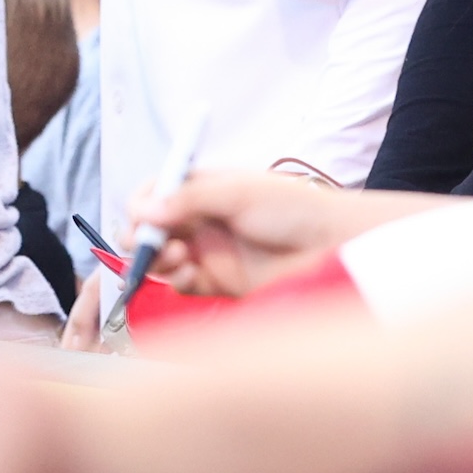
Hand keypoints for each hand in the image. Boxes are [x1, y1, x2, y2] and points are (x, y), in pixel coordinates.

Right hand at [133, 166, 429, 299]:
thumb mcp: (238, 193)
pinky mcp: (219, 283)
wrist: (331, 246)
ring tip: (177, 256)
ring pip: (161, 258)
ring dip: (156, 258)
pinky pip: (182, 285)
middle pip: (151, 227)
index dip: (142, 202)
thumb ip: (189, 200)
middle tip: (149, 243)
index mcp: (203, 188)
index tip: (142, 214)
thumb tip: (143, 209)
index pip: (157, 191)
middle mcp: (201, 219)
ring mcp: (209, 251)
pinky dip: (176, 281)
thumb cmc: (293, 208)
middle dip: (141, 235)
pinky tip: (188, 274)